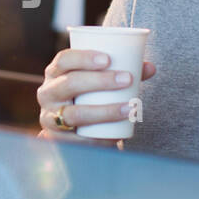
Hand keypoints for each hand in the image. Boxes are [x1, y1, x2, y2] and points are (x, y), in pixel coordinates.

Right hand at [37, 49, 155, 141]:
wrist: (69, 130)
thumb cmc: (87, 96)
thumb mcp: (98, 82)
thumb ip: (123, 72)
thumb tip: (150, 67)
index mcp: (55, 73)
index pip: (64, 59)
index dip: (84, 58)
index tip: (108, 59)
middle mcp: (47, 93)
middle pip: (70, 83)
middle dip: (100, 81)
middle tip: (127, 79)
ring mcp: (49, 117)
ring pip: (75, 114)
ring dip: (104, 111)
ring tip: (129, 108)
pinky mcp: (56, 139)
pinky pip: (78, 140)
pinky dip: (99, 138)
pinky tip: (116, 135)